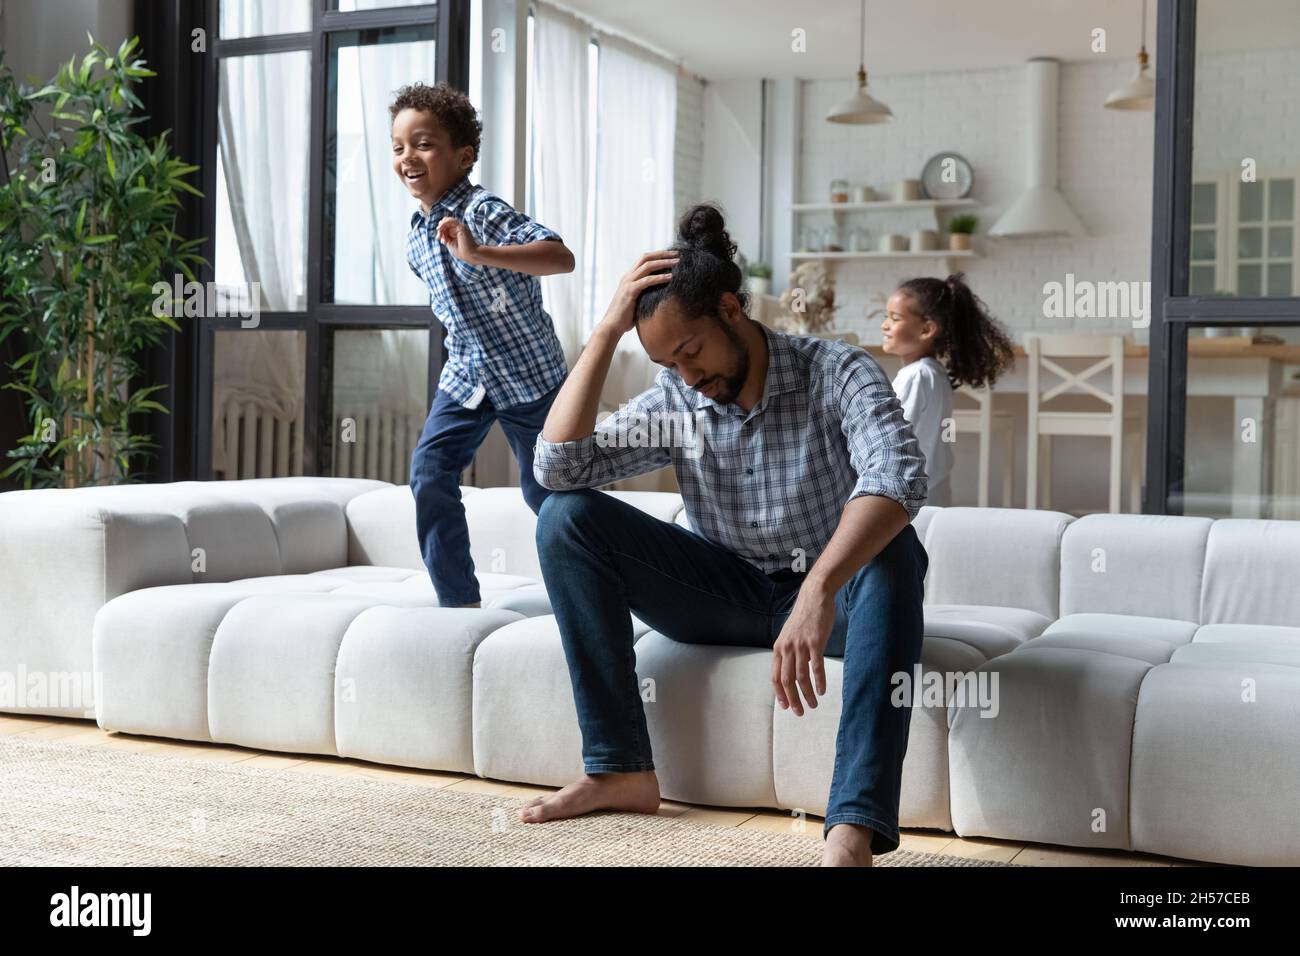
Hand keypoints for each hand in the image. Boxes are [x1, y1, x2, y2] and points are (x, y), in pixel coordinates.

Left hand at [437, 216, 479, 263]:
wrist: (470, 255)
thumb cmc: (462, 252)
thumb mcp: (450, 243)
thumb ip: (445, 236)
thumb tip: (438, 229)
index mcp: (457, 232)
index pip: (446, 226)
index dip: (440, 230)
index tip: (438, 238)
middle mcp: (459, 228)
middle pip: (446, 222)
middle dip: (440, 228)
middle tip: (438, 237)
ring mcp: (461, 227)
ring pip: (448, 220)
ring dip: (441, 225)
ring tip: (438, 230)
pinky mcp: (461, 227)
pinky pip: (451, 221)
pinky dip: (444, 223)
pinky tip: (440, 228)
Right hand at [596, 250, 677, 338]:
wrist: (612, 326)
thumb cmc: (626, 317)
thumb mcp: (638, 301)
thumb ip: (646, 294)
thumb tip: (662, 294)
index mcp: (629, 277)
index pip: (644, 260)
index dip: (658, 255)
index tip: (672, 255)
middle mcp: (628, 276)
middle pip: (646, 258)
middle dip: (662, 254)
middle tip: (677, 254)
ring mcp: (628, 283)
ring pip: (647, 266)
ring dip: (663, 263)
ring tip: (677, 262)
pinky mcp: (630, 291)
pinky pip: (647, 280)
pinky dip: (659, 278)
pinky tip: (670, 278)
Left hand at [771, 585, 835, 716]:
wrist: (815, 597)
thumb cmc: (805, 617)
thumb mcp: (790, 635)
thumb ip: (789, 652)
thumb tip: (793, 671)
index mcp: (779, 648)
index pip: (775, 677)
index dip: (780, 694)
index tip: (786, 707)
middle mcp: (787, 648)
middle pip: (786, 681)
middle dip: (793, 700)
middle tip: (800, 712)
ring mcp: (801, 645)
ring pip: (801, 677)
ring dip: (807, 694)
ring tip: (814, 704)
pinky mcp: (815, 642)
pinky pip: (817, 667)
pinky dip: (819, 681)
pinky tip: (822, 691)